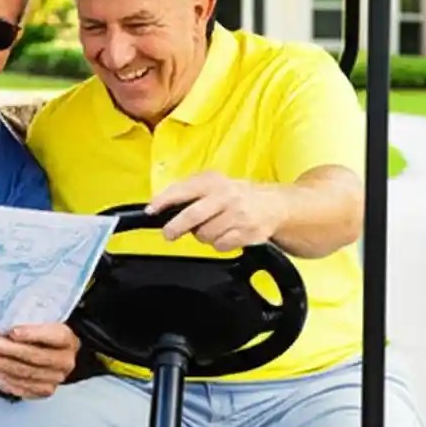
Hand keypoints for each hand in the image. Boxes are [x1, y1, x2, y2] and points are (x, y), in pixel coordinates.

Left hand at [0, 323, 78, 398]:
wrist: (57, 357)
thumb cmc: (45, 335)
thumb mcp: (44, 323)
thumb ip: (28, 324)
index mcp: (67, 340)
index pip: (53, 336)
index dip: (32, 334)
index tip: (11, 331)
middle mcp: (64, 362)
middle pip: (30, 356)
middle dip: (1, 349)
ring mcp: (54, 380)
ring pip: (20, 373)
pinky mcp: (42, 392)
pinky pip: (17, 386)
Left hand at [147, 171, 283, 251]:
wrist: (274, 205)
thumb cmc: (236, 195)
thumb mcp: (214, 184)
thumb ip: (189, 191)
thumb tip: (160, 205)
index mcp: (213, 181)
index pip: (183, 189)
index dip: (164, 201)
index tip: (151, 210)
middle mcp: (226, 196)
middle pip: (193, 215)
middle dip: (176, 227)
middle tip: (169, 233)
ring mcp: (237, 215)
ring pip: (205, 234)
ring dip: (202, 235)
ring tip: (212, 227)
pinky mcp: (246, 233)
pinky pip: (220, 245)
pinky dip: (218, 243)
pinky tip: (225, 234)